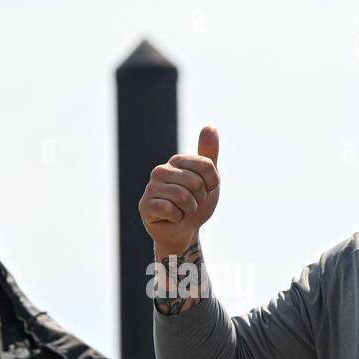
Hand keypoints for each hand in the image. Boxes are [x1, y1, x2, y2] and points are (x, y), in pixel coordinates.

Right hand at [139, 126, 220, 258]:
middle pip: (195, 182)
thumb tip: (209, 126)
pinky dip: (177, 218)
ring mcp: (151, 187)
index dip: (212, 183)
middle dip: (199, 199)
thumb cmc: (196, 203)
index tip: (205, 190)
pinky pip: (170, 209)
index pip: (206, 165)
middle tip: (191, 204)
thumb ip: (209, 155)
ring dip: (188, 210)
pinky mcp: (145, 205)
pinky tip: (171, 218)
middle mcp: (161, 171)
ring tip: (181, 211)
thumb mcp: (209, 179)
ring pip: (183, 197)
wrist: (184, 232)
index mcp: (177, 161)